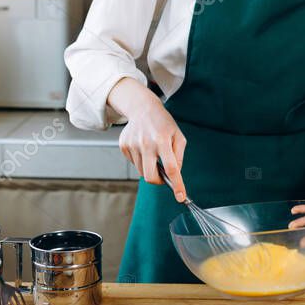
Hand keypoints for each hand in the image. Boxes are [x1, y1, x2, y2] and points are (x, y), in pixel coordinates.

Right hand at [109, 78, 187, 201]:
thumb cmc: (163, 123)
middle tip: (163, 177)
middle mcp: (146, 143)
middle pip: (151, 176)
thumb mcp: (178, 136)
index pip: (171, 168)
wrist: (142, 108)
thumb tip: (175, 175)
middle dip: (158, 181)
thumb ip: (179, 156)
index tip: (180, 197)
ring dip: (150, 169)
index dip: (177, 184)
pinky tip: (143, 147)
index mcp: (162, 140)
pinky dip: (141, 161)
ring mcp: (133, 145)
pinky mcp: (124, 146)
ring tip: (153, 154)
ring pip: (142, 172)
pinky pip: (134, 164)